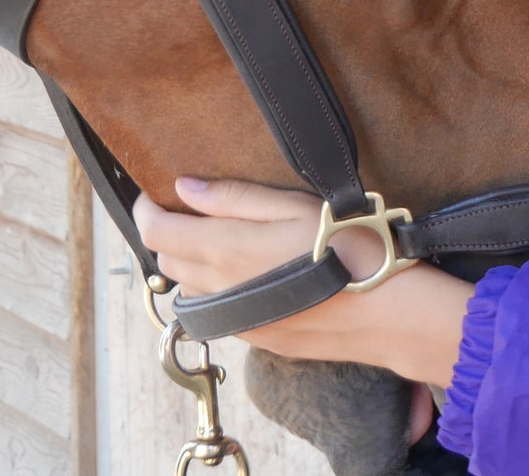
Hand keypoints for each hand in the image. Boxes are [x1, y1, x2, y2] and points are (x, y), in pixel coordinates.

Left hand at [132, 180, 472, 391]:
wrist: (382, 310)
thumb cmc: (344, 246)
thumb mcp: (290, 205)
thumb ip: (232, 197)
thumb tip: (184, 189)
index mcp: (222, 250)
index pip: (156, 232)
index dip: (146, 209)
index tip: (151, 193)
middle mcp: (218, 289)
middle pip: (168, 260)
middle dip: (171, 233)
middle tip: (194, 210)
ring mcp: (235, 320)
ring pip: (190, 288)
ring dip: (192, 263)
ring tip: (222, 239)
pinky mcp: (253, 339)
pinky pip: (216, 310)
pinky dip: (216, 287)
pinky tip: (250, 271)